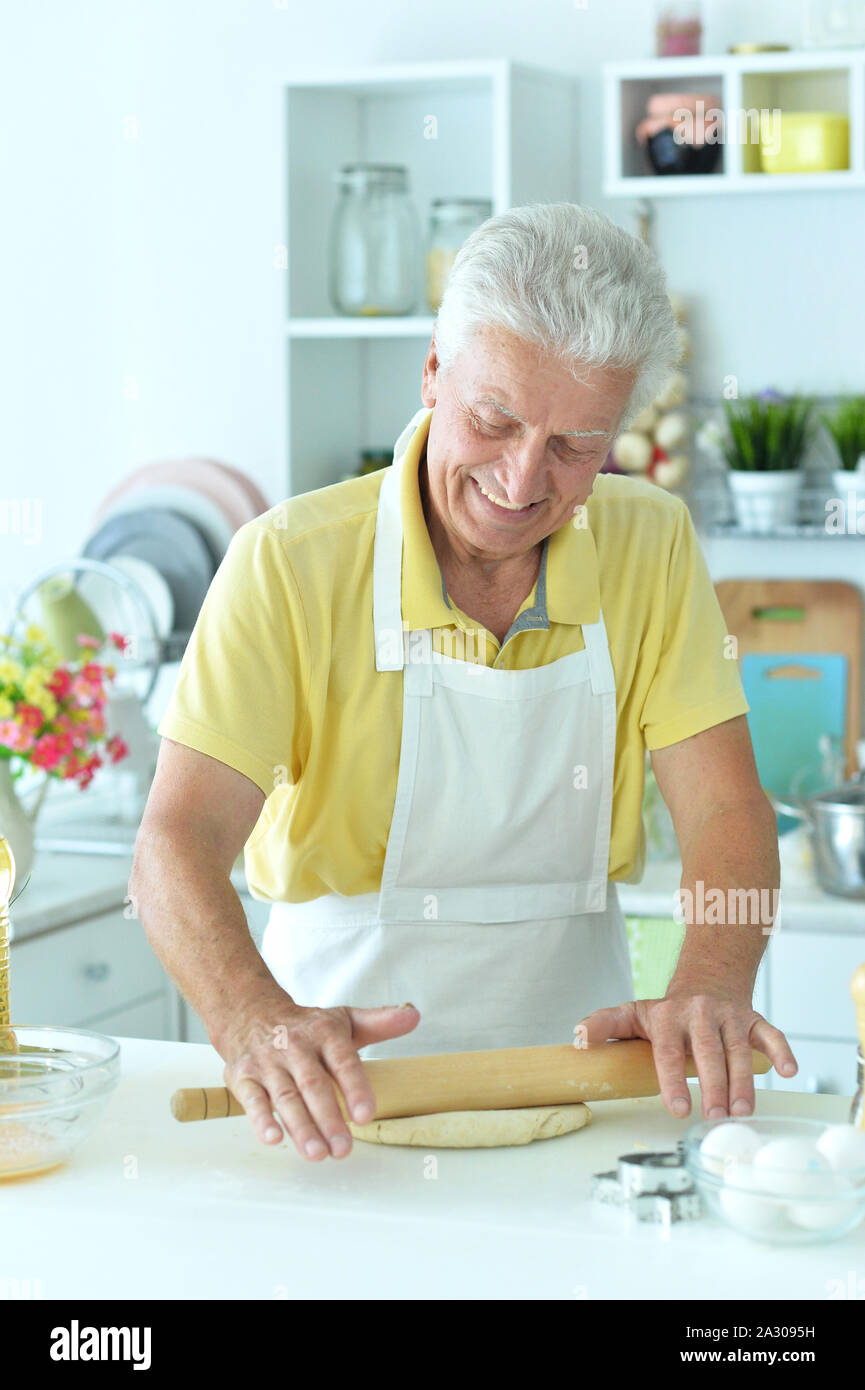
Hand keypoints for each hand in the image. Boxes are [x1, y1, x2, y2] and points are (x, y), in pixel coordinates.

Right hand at [219, 994, 419, 1159]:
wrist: (250, 1013)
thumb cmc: (306, 1027)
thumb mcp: (343, 1020)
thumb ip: (379, 1022)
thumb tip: (414, 1016)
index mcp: (323, 1032)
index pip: (343, 1060)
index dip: (355, 1088)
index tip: (366, 1116)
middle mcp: (294, 1046)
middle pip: (313, 1084)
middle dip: (328, 1118)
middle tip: (343, 1149)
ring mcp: (267, 1062)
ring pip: (285, 1096)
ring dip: (300, 1127)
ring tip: (317, 1154)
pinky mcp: (243, 1077)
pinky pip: (252, 1099)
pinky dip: (260, 1119)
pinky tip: (273, 1138)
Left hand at [575, 990, 797, 1119]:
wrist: (707, 978)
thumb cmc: (668, 1009)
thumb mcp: (633, 1013)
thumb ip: (605, 1025)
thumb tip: (577, 1040)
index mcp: (669, 1017)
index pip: (668, 1051)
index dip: (672, 1079)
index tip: (676, 1108)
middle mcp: (700, 1014)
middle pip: (708, 1052)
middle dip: (713, 1084)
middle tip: (714, 1117)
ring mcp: (730, 1016)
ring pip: (738, 1049)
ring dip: (743, 1081)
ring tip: (742, 1113)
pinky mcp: (754, 1020)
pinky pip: (771, 1034)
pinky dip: (782, 1051)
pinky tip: (790, 1072)